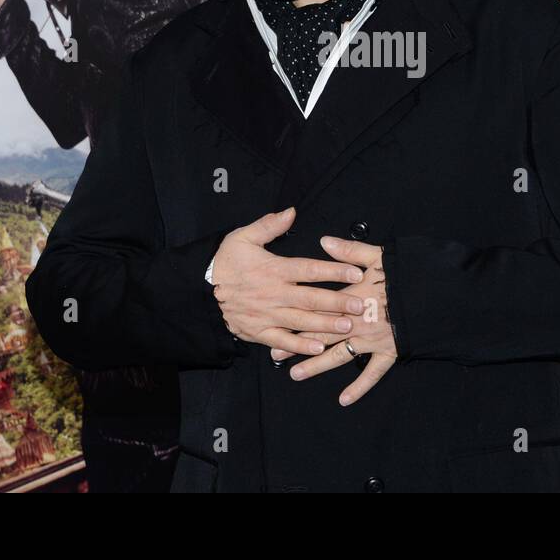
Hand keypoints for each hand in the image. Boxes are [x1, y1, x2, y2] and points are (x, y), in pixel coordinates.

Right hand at [211, 207, 367, 357]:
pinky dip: (300, 346)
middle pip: (311, 298)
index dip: (334, 271)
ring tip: (348, 326)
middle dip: (338, 302)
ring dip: (325, 325)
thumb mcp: (242, 237)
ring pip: (301, 321)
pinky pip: (283, 341)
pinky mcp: (259, 332)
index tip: (355, 272)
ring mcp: (267, 315)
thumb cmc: (224, 263)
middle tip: (360, 305)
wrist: (200, 291)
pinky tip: (318, 348)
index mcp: (273, 269)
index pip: (309, 270)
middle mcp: (273, 294)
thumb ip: (269, 225)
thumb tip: (291, 211)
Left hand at [273, 236, 398, 406]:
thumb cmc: (409, 274)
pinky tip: (344, 399)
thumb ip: (349, 252)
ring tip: (296, 375)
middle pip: (321, 334)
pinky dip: (358, 387)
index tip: (277, 323)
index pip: (318, 309)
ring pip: (338, 355)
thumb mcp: (378, 256)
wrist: (436, 296)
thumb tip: (325, 241)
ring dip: (316, 366)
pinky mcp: (388, 352)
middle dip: (297, 344)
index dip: (296, 316)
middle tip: (275, 354)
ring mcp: (371, 340)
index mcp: (352, 298)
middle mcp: (357, 322)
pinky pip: (371, 373)